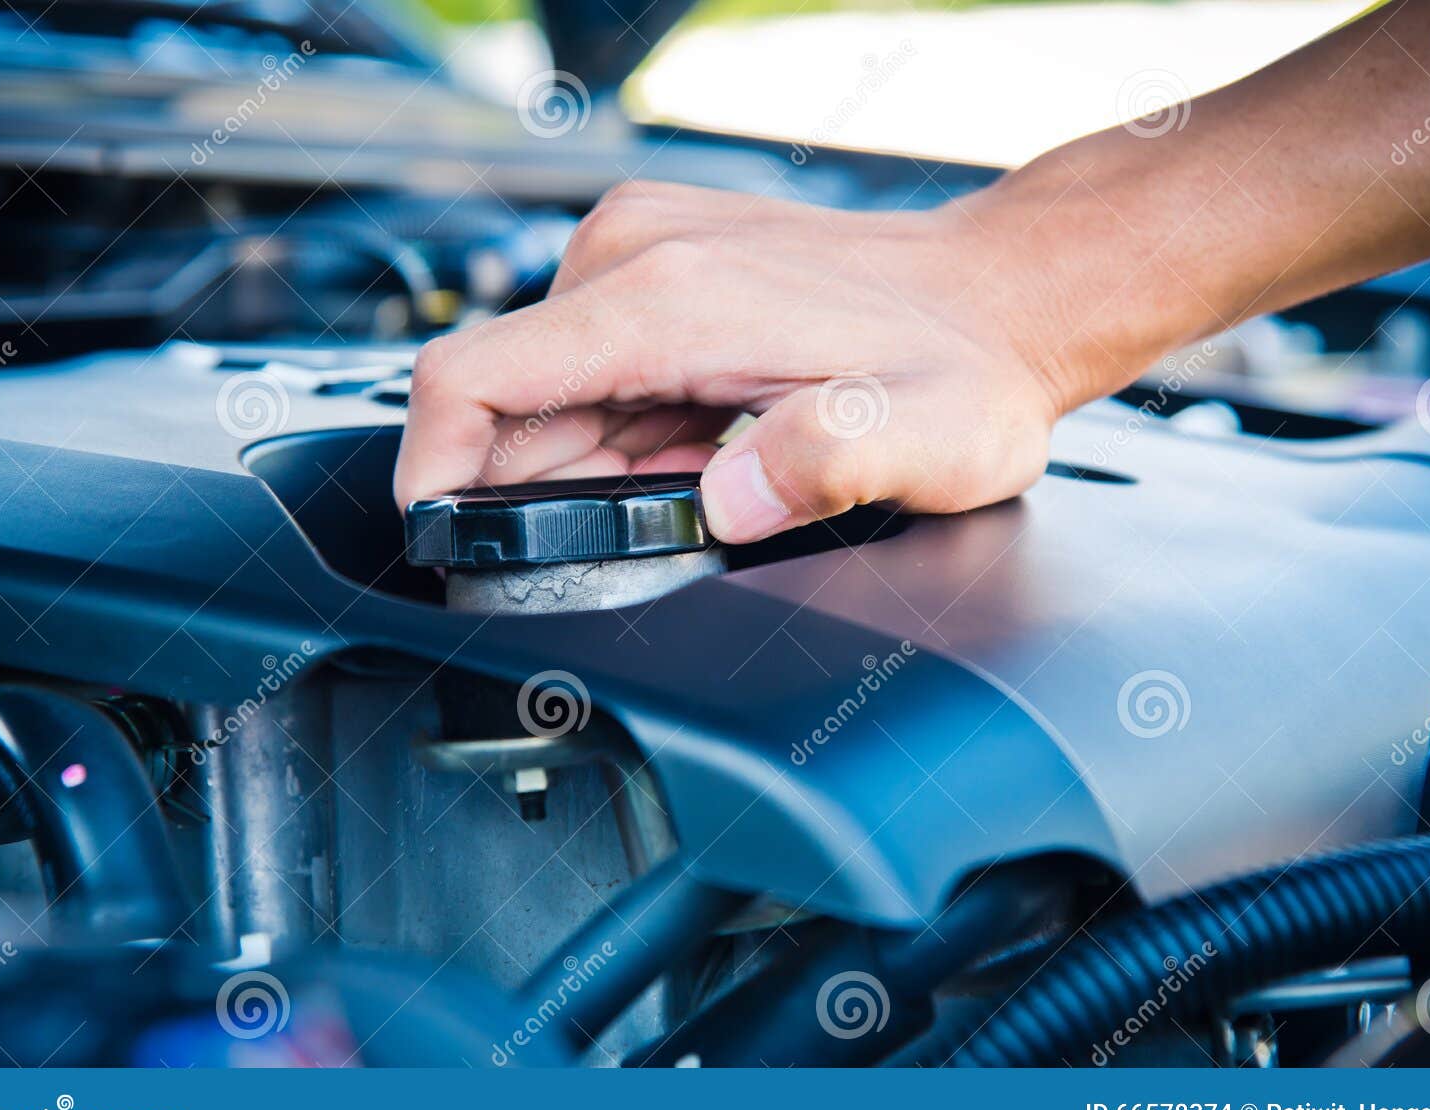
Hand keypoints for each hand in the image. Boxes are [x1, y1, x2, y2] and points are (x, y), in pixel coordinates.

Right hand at [393, 179, 1097, 542]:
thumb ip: (820, 468)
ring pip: (546, 384)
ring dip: (590, 458)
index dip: (432, 470)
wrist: (998, 293)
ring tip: (700, 477)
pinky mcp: (660, 260)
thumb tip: (725, 501)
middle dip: (541, 486)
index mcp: (662, 301)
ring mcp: (643, 250)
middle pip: (504, 397)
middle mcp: (634, 257)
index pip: (468, 380)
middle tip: (648, 524)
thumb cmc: (960, 365)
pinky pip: (589, 362)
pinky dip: (621, 424)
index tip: (449, 538)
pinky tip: (698, 444)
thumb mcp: (921, 441)